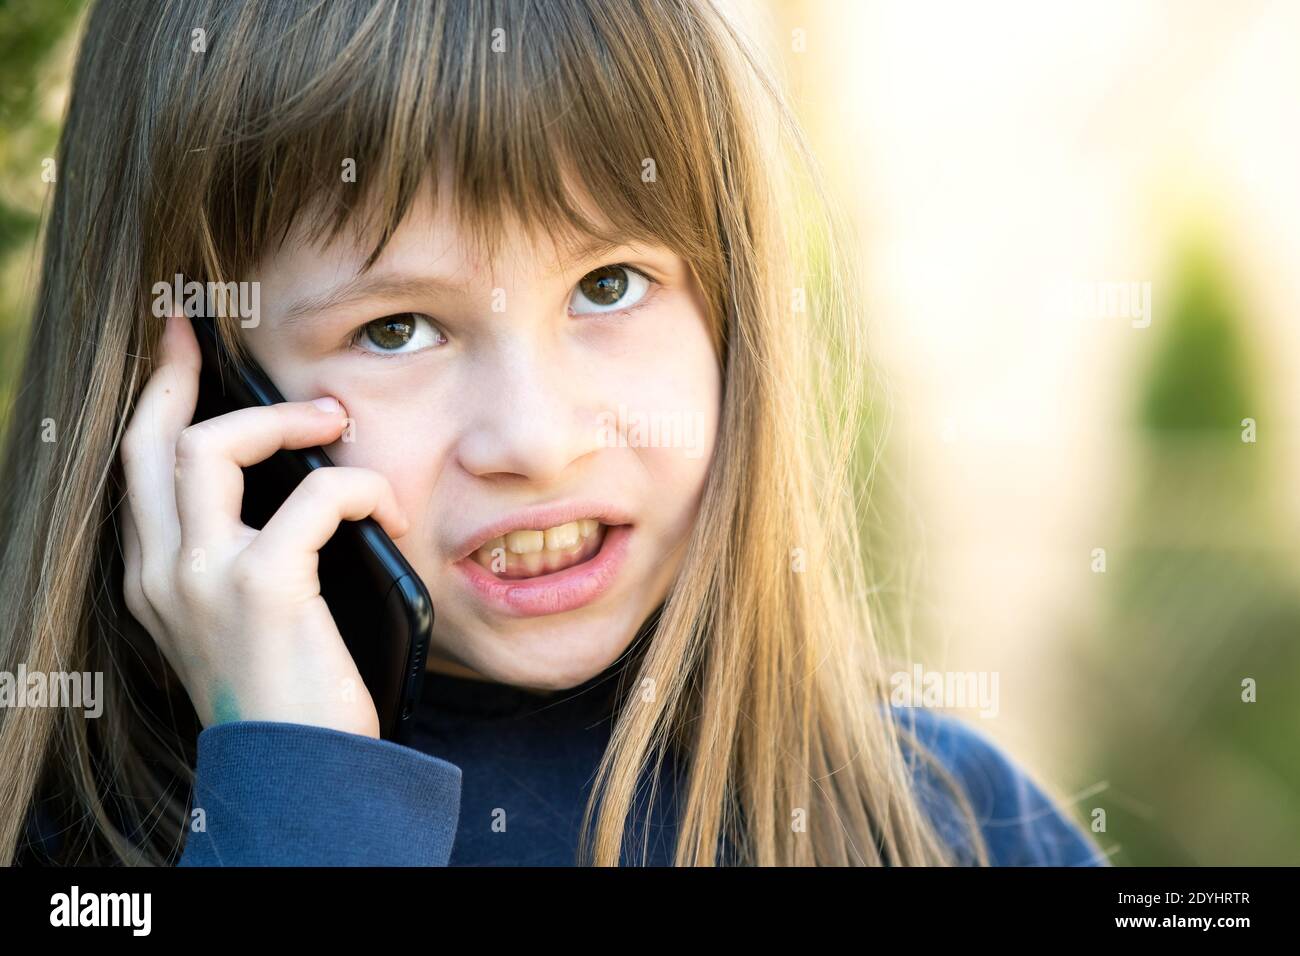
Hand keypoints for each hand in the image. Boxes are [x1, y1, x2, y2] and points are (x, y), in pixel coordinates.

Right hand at [118, 312, 409, 737]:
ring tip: (332, 423)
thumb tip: (299, 486)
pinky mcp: (261, 590)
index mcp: (155, 580)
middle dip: (178, 377)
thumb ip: (245, 559)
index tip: (176, 350)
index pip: (136, 470)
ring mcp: (203, 580)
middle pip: (151, 443)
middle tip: (210, 335)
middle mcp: (162, 575)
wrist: (298, 778)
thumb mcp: (245, 624)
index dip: (155, 400)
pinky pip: (312, 497)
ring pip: (211, 449)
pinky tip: (385, 506)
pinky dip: (357, 486)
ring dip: (280, 421)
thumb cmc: (289, 697)